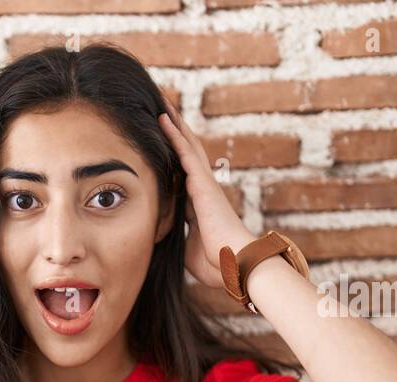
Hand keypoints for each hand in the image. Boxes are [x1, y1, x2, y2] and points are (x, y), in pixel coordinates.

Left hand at [157, 93, 256, 289]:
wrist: (235, 264)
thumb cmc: (215, 262)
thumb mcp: (188, 248)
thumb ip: (178, 238)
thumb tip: (164, 239)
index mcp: (199, 204)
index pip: (182, 173)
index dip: (173, 156)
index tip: (162, 142)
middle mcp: (203, 188)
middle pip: (187, 151)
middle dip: (175, 131)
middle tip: (162, 109)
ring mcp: (204, 183)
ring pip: (187, 145)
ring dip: (174, 124)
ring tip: (161, 103)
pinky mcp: (202, 183)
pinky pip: (185, 153)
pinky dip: (174, 135)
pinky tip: (163, 118)